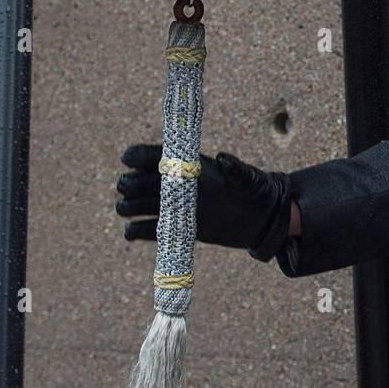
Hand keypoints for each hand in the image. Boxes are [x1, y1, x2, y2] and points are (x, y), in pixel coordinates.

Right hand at [116, 144, 293, 260]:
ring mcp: (177, 208)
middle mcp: (179, 185)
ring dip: (129, 205)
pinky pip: (152, 230)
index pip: (158, 157)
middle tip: (128, 189)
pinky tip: (131, 232)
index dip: (140, 156)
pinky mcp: (180, 229)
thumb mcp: (248, 179)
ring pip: (141, 204)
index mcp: (191, 166)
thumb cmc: (255, 191)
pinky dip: (138, 231)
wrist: (262, 220)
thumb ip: (237, 170)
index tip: (127, 158)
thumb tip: (224, 157)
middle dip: (131, 183)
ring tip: (126, 208)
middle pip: (142, 181)